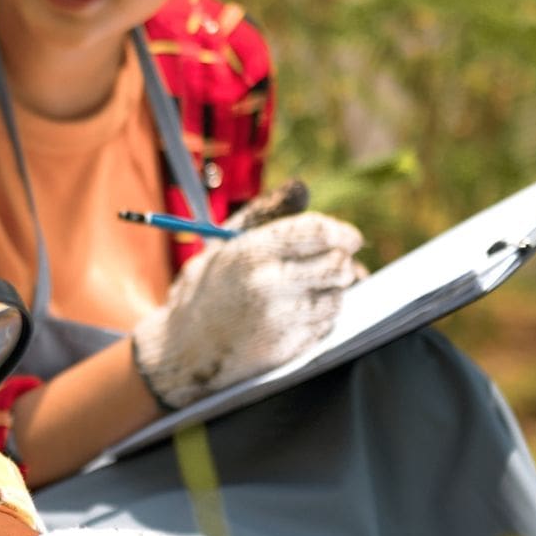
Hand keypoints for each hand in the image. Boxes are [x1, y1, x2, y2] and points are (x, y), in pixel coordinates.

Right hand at [131, 187, 362, 409]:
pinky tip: (295, 315)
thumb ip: (266, 213)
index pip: (317, 233)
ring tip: (304, 290)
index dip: (342, 232)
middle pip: (337, 265)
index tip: (351, 238)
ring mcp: (279, 320)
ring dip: (331, 291)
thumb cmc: (208, 288)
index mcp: (250, 253)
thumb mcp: (226, 243)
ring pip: (337, 296)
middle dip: (343, 262)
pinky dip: (320, 317)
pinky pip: (326, 324)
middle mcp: (267, 286)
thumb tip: (303, 188)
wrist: (183, 347)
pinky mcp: (287, 348)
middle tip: (337, 262)